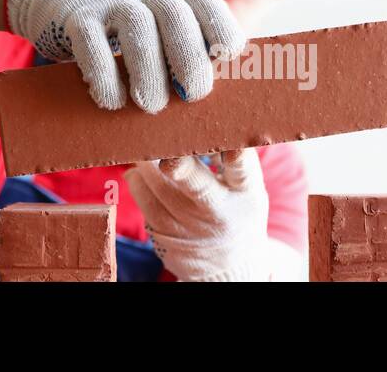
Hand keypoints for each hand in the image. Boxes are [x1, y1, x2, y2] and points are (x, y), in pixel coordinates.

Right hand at [5, 0, 244, 112]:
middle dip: (190, 61)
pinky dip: (105, 78)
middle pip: (175, 16)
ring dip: (149, 73)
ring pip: (137, 29)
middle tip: (192, 96)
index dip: (219, 29)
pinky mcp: (77, 18)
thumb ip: (191, 45)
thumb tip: (217, 95)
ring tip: (152, 105)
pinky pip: (92, 46)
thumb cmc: (133, 22)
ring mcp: (110, 0)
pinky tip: (113, 101)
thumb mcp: (163, 19)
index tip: (222, 61)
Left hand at [123, 149, 276, 280]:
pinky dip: (139, 177)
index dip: (235, 155)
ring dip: (148, 161)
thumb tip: (200, 123)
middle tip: (167, 148)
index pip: (241, 171)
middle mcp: (216, 210)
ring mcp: (187, 224)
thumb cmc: (236, 210)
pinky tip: (142, 168)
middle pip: (195, 185)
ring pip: (157, 185)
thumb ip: (231, 157)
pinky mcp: (162, 231)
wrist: (225, 263)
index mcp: (244, 193)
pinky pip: (141, 195)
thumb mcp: (247, 188)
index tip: (227, 142)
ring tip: (148, 144)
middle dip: (179, 165)